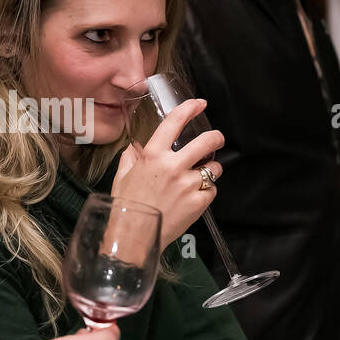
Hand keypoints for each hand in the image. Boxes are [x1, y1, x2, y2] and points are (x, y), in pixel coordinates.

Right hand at [112, 98, 223, 247]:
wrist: (134, 235)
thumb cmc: (125, 206)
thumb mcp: (122, 176)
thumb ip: (130, 158)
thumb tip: (135, 148)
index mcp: (153, 156)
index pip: (175, 122)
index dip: (190, 108)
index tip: (199, 104)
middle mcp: (173, 166)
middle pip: (207, 141)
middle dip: (216, 137)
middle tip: (217, 139)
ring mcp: (188, 184)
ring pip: (213, 168)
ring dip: (210, 169)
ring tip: (202, 176)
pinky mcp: (198, 202)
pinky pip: (211, 190)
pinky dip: (206, 192)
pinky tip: (195, 197)